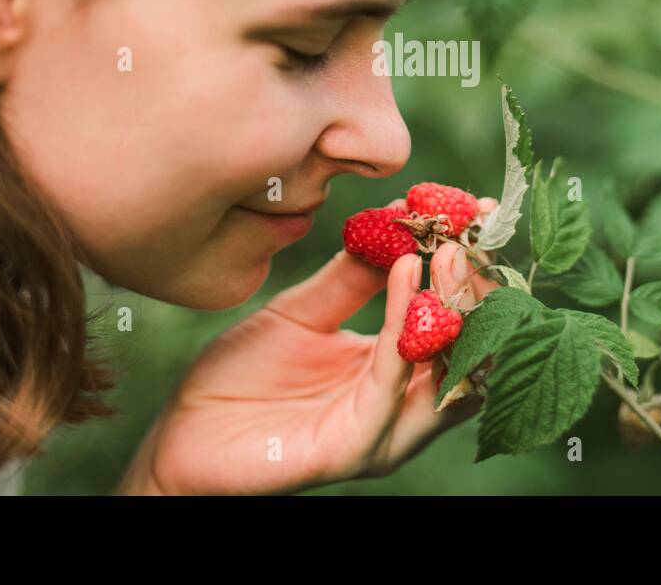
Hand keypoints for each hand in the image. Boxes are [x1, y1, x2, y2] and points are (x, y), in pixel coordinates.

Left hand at [118, 198, 499, 494]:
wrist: (182, 436)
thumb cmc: (240, 381)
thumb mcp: (303, 312)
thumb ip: (352, 276)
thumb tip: (399, 221)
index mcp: (398, 376)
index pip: (460, 323)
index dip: (473, 269)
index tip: (478, 213)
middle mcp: (404, 408)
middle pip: (474, 352)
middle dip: (476, 287)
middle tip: (467, 231)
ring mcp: (383, 432)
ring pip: (449, 374)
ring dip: (453, 306)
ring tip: (445, 249)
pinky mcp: (352, 448)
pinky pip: (391, 383)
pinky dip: (402, 327)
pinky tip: (403, 275)